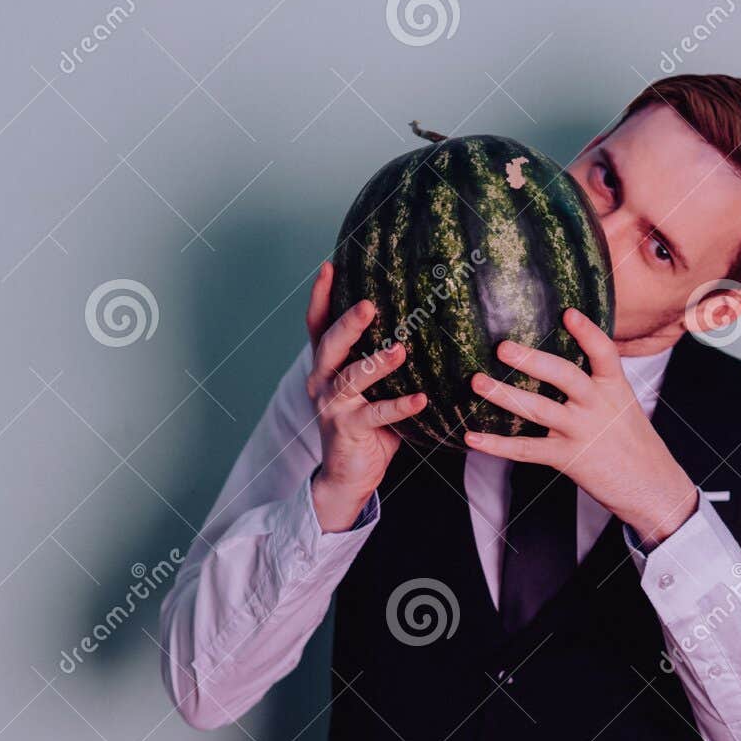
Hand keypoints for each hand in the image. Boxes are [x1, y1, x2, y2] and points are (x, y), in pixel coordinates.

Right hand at [303, 262, 425, 530]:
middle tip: (370, 304)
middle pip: (330, 344)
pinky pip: (377, 414)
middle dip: (349, 322)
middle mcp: (322, 381)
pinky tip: (422, 399)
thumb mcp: (370, 388)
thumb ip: (383, 360)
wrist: (347, 475)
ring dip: (377, 362)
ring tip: (401, 350)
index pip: (318, 325)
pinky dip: (401, 406)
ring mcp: (332, 406)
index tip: (329, 265)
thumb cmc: (366, 425)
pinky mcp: (348, 429)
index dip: (322, 296)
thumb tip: (422, 326)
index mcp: (326, 366)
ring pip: (351, 377)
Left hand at [465, 309, 698, 548]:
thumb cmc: (633, 444)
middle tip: (502, 347)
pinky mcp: (568, 459)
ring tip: (477, 382)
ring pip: (539, 410)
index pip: (604, 353)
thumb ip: (599, 385)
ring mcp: (582, 432)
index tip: (568, 313)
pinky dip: (497, 445)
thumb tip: (564, 362)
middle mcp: (598, 406)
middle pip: (564, 376)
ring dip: (505, 395)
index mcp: (614, 388)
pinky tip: (472, 438)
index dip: (587, 332)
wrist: (652, 489)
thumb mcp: (624, 406)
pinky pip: (526, 450)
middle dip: (532, 361)